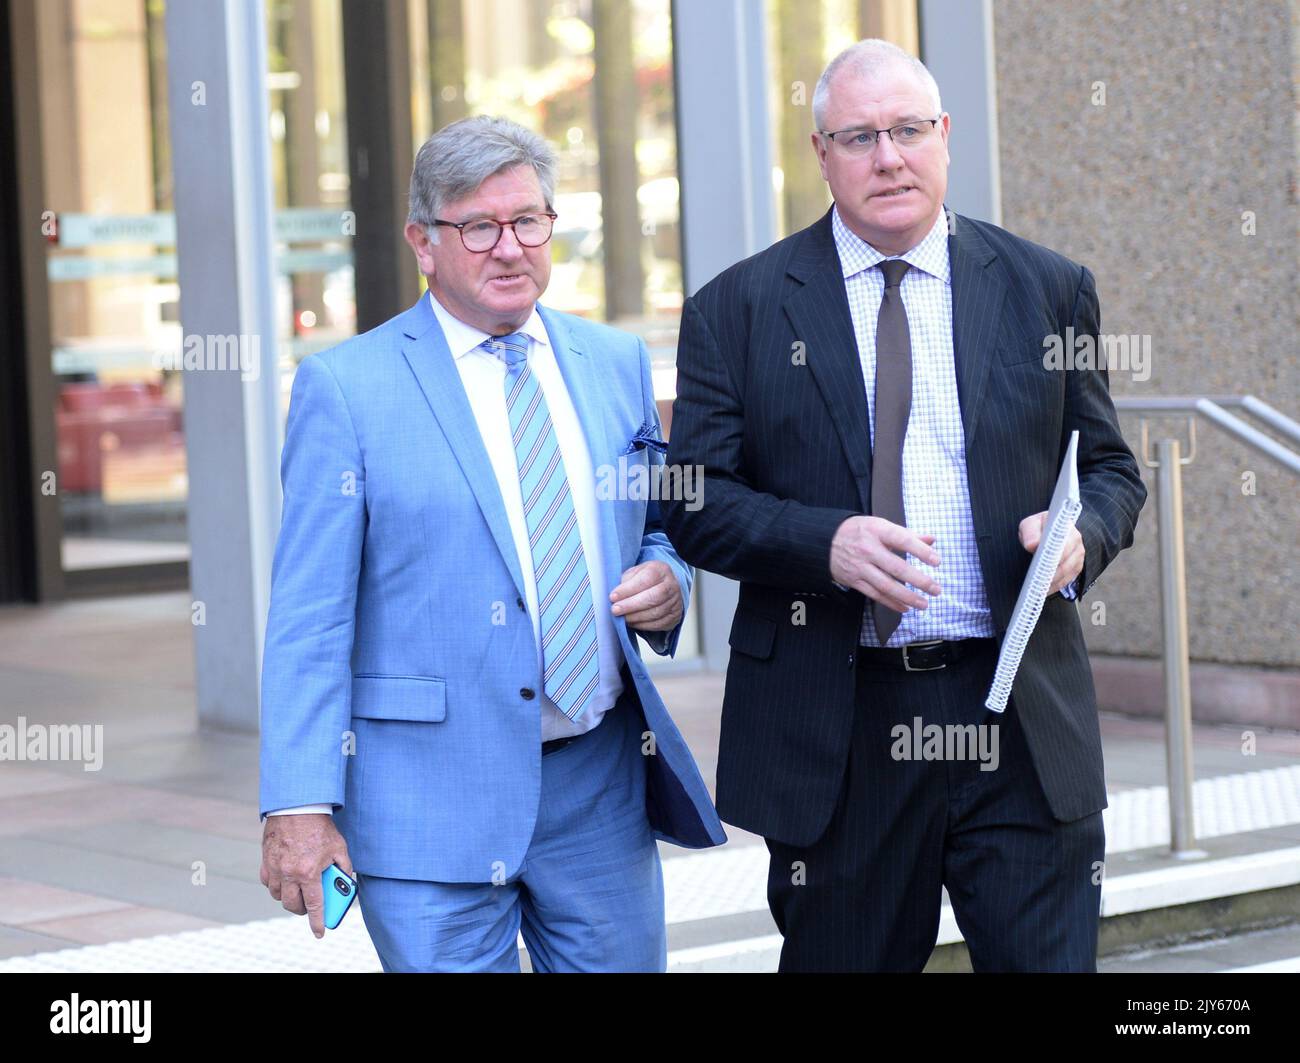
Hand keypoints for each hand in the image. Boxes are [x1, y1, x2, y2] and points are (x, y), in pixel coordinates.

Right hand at [260, 813, 352, 938]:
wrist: (298, 806)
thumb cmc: (320, 827)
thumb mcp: (339, 847)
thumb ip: (343, 867)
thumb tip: (345, 881)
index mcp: (309, 871)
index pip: (314, 905)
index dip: (317, 921)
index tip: (319, 932)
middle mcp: (289, 873)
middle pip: (293, 904)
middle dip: (302, 910)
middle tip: (308, 907)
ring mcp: (275, 867)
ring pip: (278, 895)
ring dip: (288, 897)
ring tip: (298, 891)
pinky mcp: (266, 860)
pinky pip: (268, 882)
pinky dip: (276, 885)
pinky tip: (284, 880)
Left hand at [610, 560, 682, 631]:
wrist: (662, 587)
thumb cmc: (645, 580)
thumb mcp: (635, 573)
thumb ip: (626, 581)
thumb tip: (616, 596)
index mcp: (661, 570)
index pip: (647, 578)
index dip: (629, 589)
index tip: (613, 597)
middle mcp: (672, 585)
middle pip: (654, 597)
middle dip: (631, 605)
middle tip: (615, 610)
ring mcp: (675, 602)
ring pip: (656, 612)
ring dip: (635, 617)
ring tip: (622, 618)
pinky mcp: (675, 616)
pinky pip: (659, 624)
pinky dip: (643, 625)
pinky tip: (632, 623)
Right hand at [829, 516, 940, 612]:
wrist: (824, 540)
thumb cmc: (858, 532)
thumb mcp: (880, 525)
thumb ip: (907, 534)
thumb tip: (931, 540)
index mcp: (877, 530)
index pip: (902, 540)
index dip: (921, 551)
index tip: (936, 561)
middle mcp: (868, 549)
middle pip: (897, 568)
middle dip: (919, 580)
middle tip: (935, 589)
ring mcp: (860, 566)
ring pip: (886, 585)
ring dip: (907, 597)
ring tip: (923, 603)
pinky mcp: (854, 580)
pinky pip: (875, 594)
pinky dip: (891, 603)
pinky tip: (905, 607)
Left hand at [1018, 511, 1083, 593]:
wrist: (1052, 532)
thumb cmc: (1039, 529)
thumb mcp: (1031, 525)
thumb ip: (1030, 532)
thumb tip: (1032, 545)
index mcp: (1065, 526)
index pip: (1062, 542)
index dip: (1052, 554)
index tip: (1040, 564)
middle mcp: (1076, 539)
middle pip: (1064, 561)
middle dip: (1050, 573)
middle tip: (1036, 582)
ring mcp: (1079, 554)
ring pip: (1066, 572)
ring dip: (1052, 582)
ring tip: (1037, 589)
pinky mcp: (1077, 566)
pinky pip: (1067, 579)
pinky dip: (1055, 586)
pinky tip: (1043, 591)